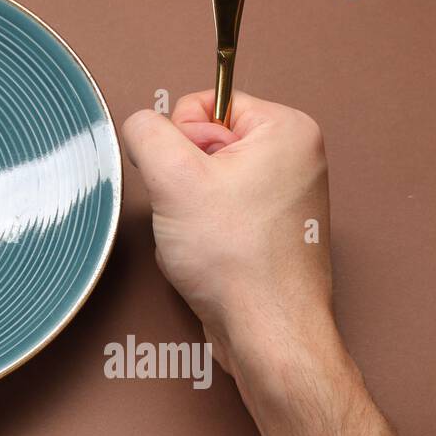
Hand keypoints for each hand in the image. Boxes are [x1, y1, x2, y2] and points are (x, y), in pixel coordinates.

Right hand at [120, 91, 336, 388]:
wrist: (266, 333)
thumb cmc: (239, 263)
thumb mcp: (172, 177)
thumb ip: (145, 131)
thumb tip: (141, 125)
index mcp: (286, 129)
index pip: (205, 102)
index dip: (179, 140)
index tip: (190, 178)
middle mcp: (294, 158)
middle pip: (202, 142)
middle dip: (181, 179)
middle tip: (194, 211)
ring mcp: (284, 196)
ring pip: (202, 181)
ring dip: (184, 209)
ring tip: (202, 237)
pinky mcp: (270, 229)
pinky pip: (214, 212)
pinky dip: (197, 231)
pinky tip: (207, 255)